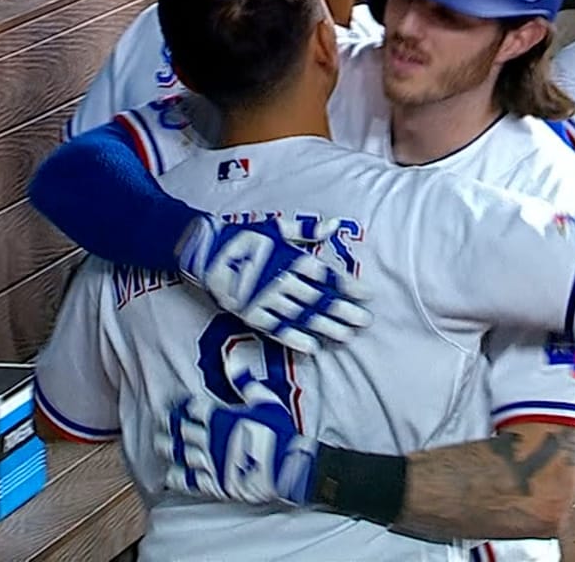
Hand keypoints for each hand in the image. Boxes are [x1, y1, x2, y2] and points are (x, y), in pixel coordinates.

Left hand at [161, 375, 318, 504]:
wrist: (286, 468)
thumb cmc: (279, 433)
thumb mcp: (266, 401)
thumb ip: (246, 383)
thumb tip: (232, 364)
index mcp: (221, 418)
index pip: (194, 409)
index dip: (184, 406)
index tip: (179, 404)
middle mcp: (211, 439)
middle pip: (183, 430)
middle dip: (171, 425)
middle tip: (161, 422)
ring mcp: (211, 462)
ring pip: (182, 453)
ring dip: (170, 448)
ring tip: (160, 445)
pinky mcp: (215, 483)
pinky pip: (191, 480)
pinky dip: (178, 477)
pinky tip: (170, 475)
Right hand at [176, 216, 373, 353]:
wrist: (206, 251)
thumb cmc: (245, 237)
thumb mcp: (277, 226)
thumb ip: (307, 230)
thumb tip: (333, 226)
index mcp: (291, 257)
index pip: (327, 275)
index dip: (348, 286)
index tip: (367, 294)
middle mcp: (282, 280)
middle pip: (319, 299)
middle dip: (344, 311)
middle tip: (365, 321)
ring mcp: (266, 299)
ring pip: (302, 317)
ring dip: (326, 327)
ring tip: (347, 337)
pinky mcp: (251, 314)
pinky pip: (276, 329)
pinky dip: (294, 339)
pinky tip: (312, 348)